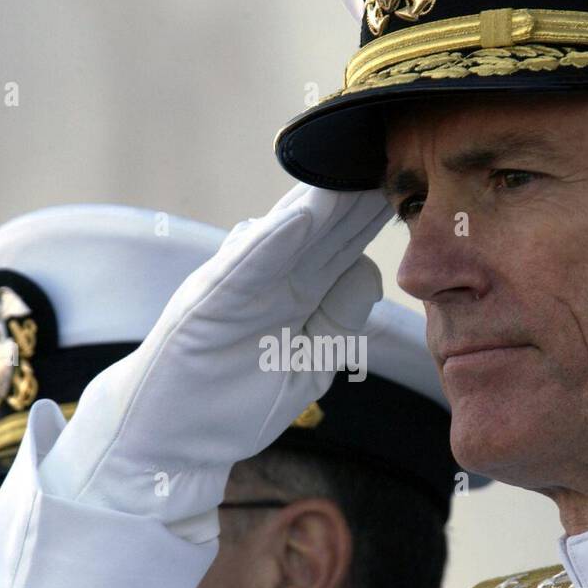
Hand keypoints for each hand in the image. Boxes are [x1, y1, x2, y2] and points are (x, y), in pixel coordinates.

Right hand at [38, 183, 389, 533]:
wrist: (170, 438)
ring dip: (324, 202)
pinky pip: (246, 266)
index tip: (417, 183)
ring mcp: (239, 286)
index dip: (375, 217)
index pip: (346, 247)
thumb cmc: (236, 401)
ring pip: (290, 235)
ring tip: (357, 165)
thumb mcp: (307, 364)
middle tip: (396, 150)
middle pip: (324, 230)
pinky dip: (272, 241)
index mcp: (300, 296)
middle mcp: (272, 280)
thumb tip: (368, 269)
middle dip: (358, 194)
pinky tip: (301, 215)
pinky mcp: (207, 302)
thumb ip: (338, 321)